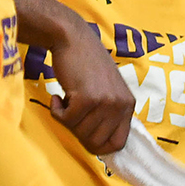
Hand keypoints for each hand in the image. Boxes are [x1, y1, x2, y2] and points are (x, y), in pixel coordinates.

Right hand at [47, 26, 134, 154]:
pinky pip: (66, 120)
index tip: (84, 134)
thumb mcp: (107, 90)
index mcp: (128, 105)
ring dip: (66, 119)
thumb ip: (108, 114)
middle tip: (71, 111)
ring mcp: (105, 102)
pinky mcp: (87, 98)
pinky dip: (56, 111)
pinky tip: (58, 95)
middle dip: (77, 131)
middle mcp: (121, 105)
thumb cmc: (85, 65)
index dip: (98, 145)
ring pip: (79, 133)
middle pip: (95, 142)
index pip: (118, 144)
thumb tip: (100, 147)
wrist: (72, 38)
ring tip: (67, 99)